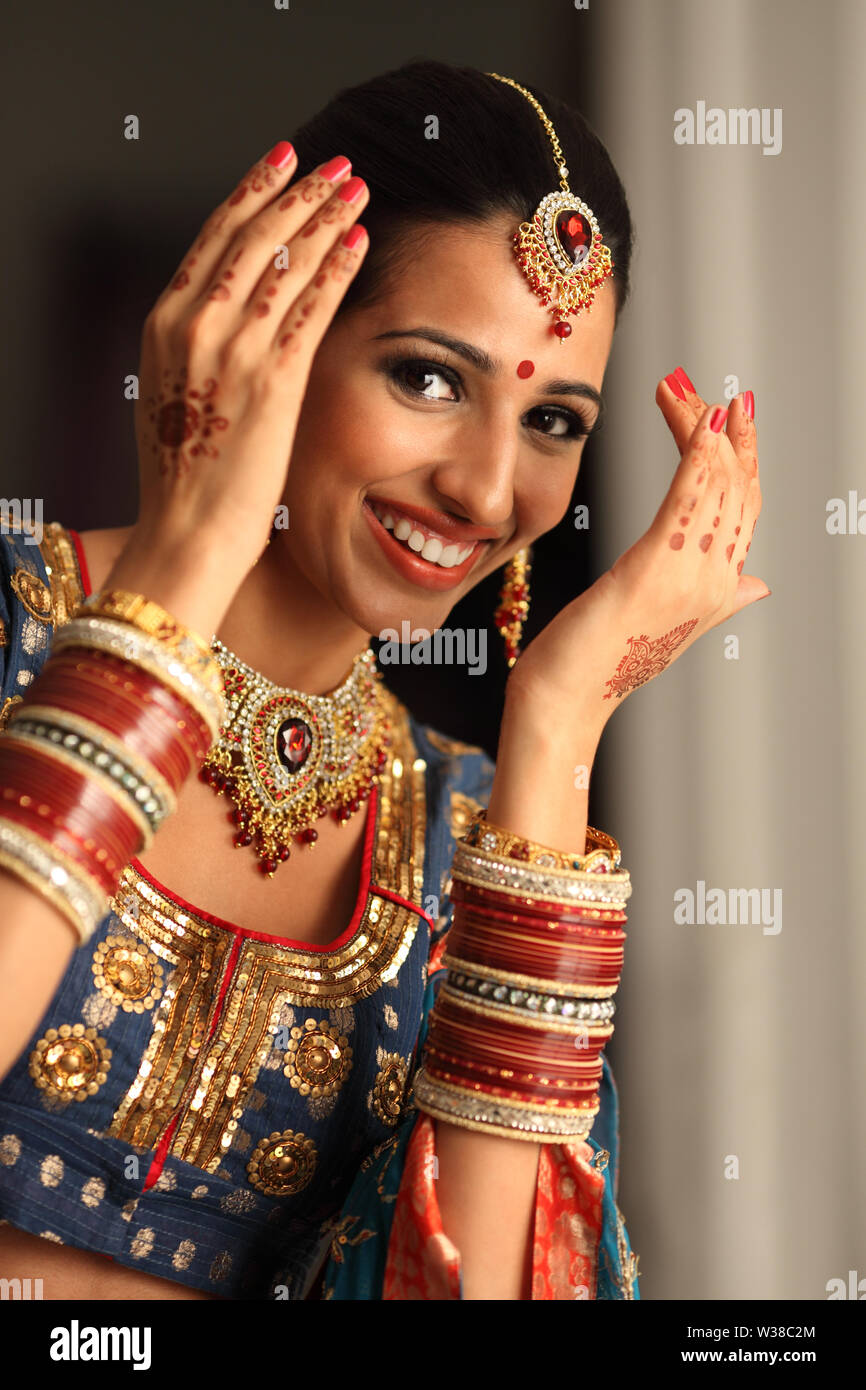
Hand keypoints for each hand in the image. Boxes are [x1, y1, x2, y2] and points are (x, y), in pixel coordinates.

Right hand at [108, 143, 369, 630]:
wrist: (187, 529)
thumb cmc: (184, 477)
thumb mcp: (176, 394)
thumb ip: (198, 349)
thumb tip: (233, 320)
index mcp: (163, 324)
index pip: (214, 237)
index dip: (254, 192)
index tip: (283, 163)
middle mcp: (194, 324)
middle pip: (254, 235)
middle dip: (299, 191)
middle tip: (336, 164)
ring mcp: (233, 349)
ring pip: (286, 261)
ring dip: (326, 216)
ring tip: (357, 189)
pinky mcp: (273, 379)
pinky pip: (311, 305)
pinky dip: (337, 267)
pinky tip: (360, 241)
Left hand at [506, 374, 766, 735]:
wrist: (564, 699)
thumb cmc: (598, 663)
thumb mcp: (668, 625)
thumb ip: (719, 600)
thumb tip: (756, 584)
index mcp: (719, 590)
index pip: (747, 507)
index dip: (745, 455)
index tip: (736, 412)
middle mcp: (715, 581)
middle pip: (735, 487)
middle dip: (722, 430)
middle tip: (702, 387)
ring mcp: (690, 576)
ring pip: (713, 482)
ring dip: (701, 426)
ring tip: (685, 389)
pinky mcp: (655, 568)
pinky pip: (687, 497)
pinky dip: (696, 451)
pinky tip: (696, 417)